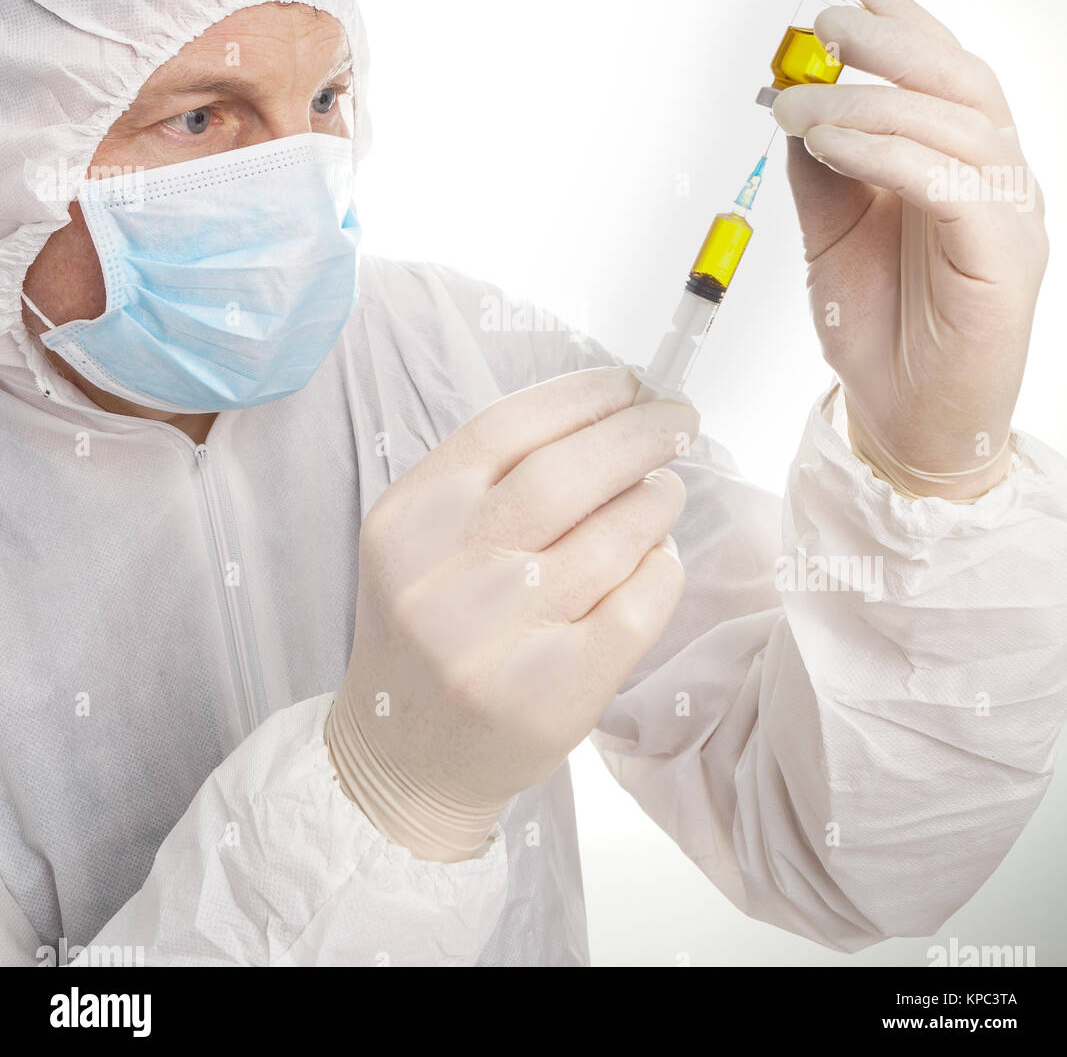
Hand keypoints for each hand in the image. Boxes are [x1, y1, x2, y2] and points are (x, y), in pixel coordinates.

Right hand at [324, 366, 697, 860]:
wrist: (404, 759)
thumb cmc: (432, 629)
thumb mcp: (427, 541)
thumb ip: (495, 479)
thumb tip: (612, 412)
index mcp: (409, 519)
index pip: (508, 426)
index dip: (584, 393)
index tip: (633, 381)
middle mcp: (445, 575)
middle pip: (567, 473)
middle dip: (641, 432)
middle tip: (679, 419)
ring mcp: (498, 638)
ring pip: (613, 536)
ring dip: (656, 499)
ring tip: (662, 493)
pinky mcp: (552, 691)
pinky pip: (638, 602)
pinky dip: (662, 567)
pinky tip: (656, 558)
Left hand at [773, 0, 1047, 499]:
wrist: (904, 418)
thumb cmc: (880, 329)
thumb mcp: (830, 235)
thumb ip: (822, 170)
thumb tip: (793, 99)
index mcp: (956, 158)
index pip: (935, 64)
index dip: (893, 10)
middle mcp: (991, 173)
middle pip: (957, 75)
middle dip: (886, 36)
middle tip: (821, 23)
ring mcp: (1006, 211)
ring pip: (954, 119)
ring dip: (868, 98)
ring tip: (801, 101)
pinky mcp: (1003, 254)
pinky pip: (951, 179)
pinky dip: (887, 151)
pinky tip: (831, 143)